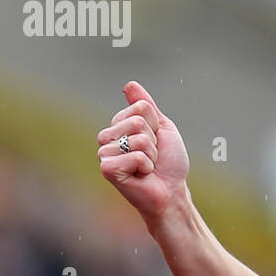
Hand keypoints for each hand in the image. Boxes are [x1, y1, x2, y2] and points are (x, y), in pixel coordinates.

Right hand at [97, 81, 190, 223]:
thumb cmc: (168, 163)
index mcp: (119, 126)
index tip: (156, 141)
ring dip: (150, 154)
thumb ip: (146, 106)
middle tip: (151, 157)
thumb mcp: (162, 128)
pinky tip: (140, 176)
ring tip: (147, 167)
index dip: (156, 125)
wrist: (171, 191)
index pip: (141, 107)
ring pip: (137, 139)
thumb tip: (130, 84)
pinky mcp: (107, 169)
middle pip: (138, 121)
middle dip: (153, 140)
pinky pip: (135, 156)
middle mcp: (108, 138)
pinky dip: (145, 166)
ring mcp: (105, 153)